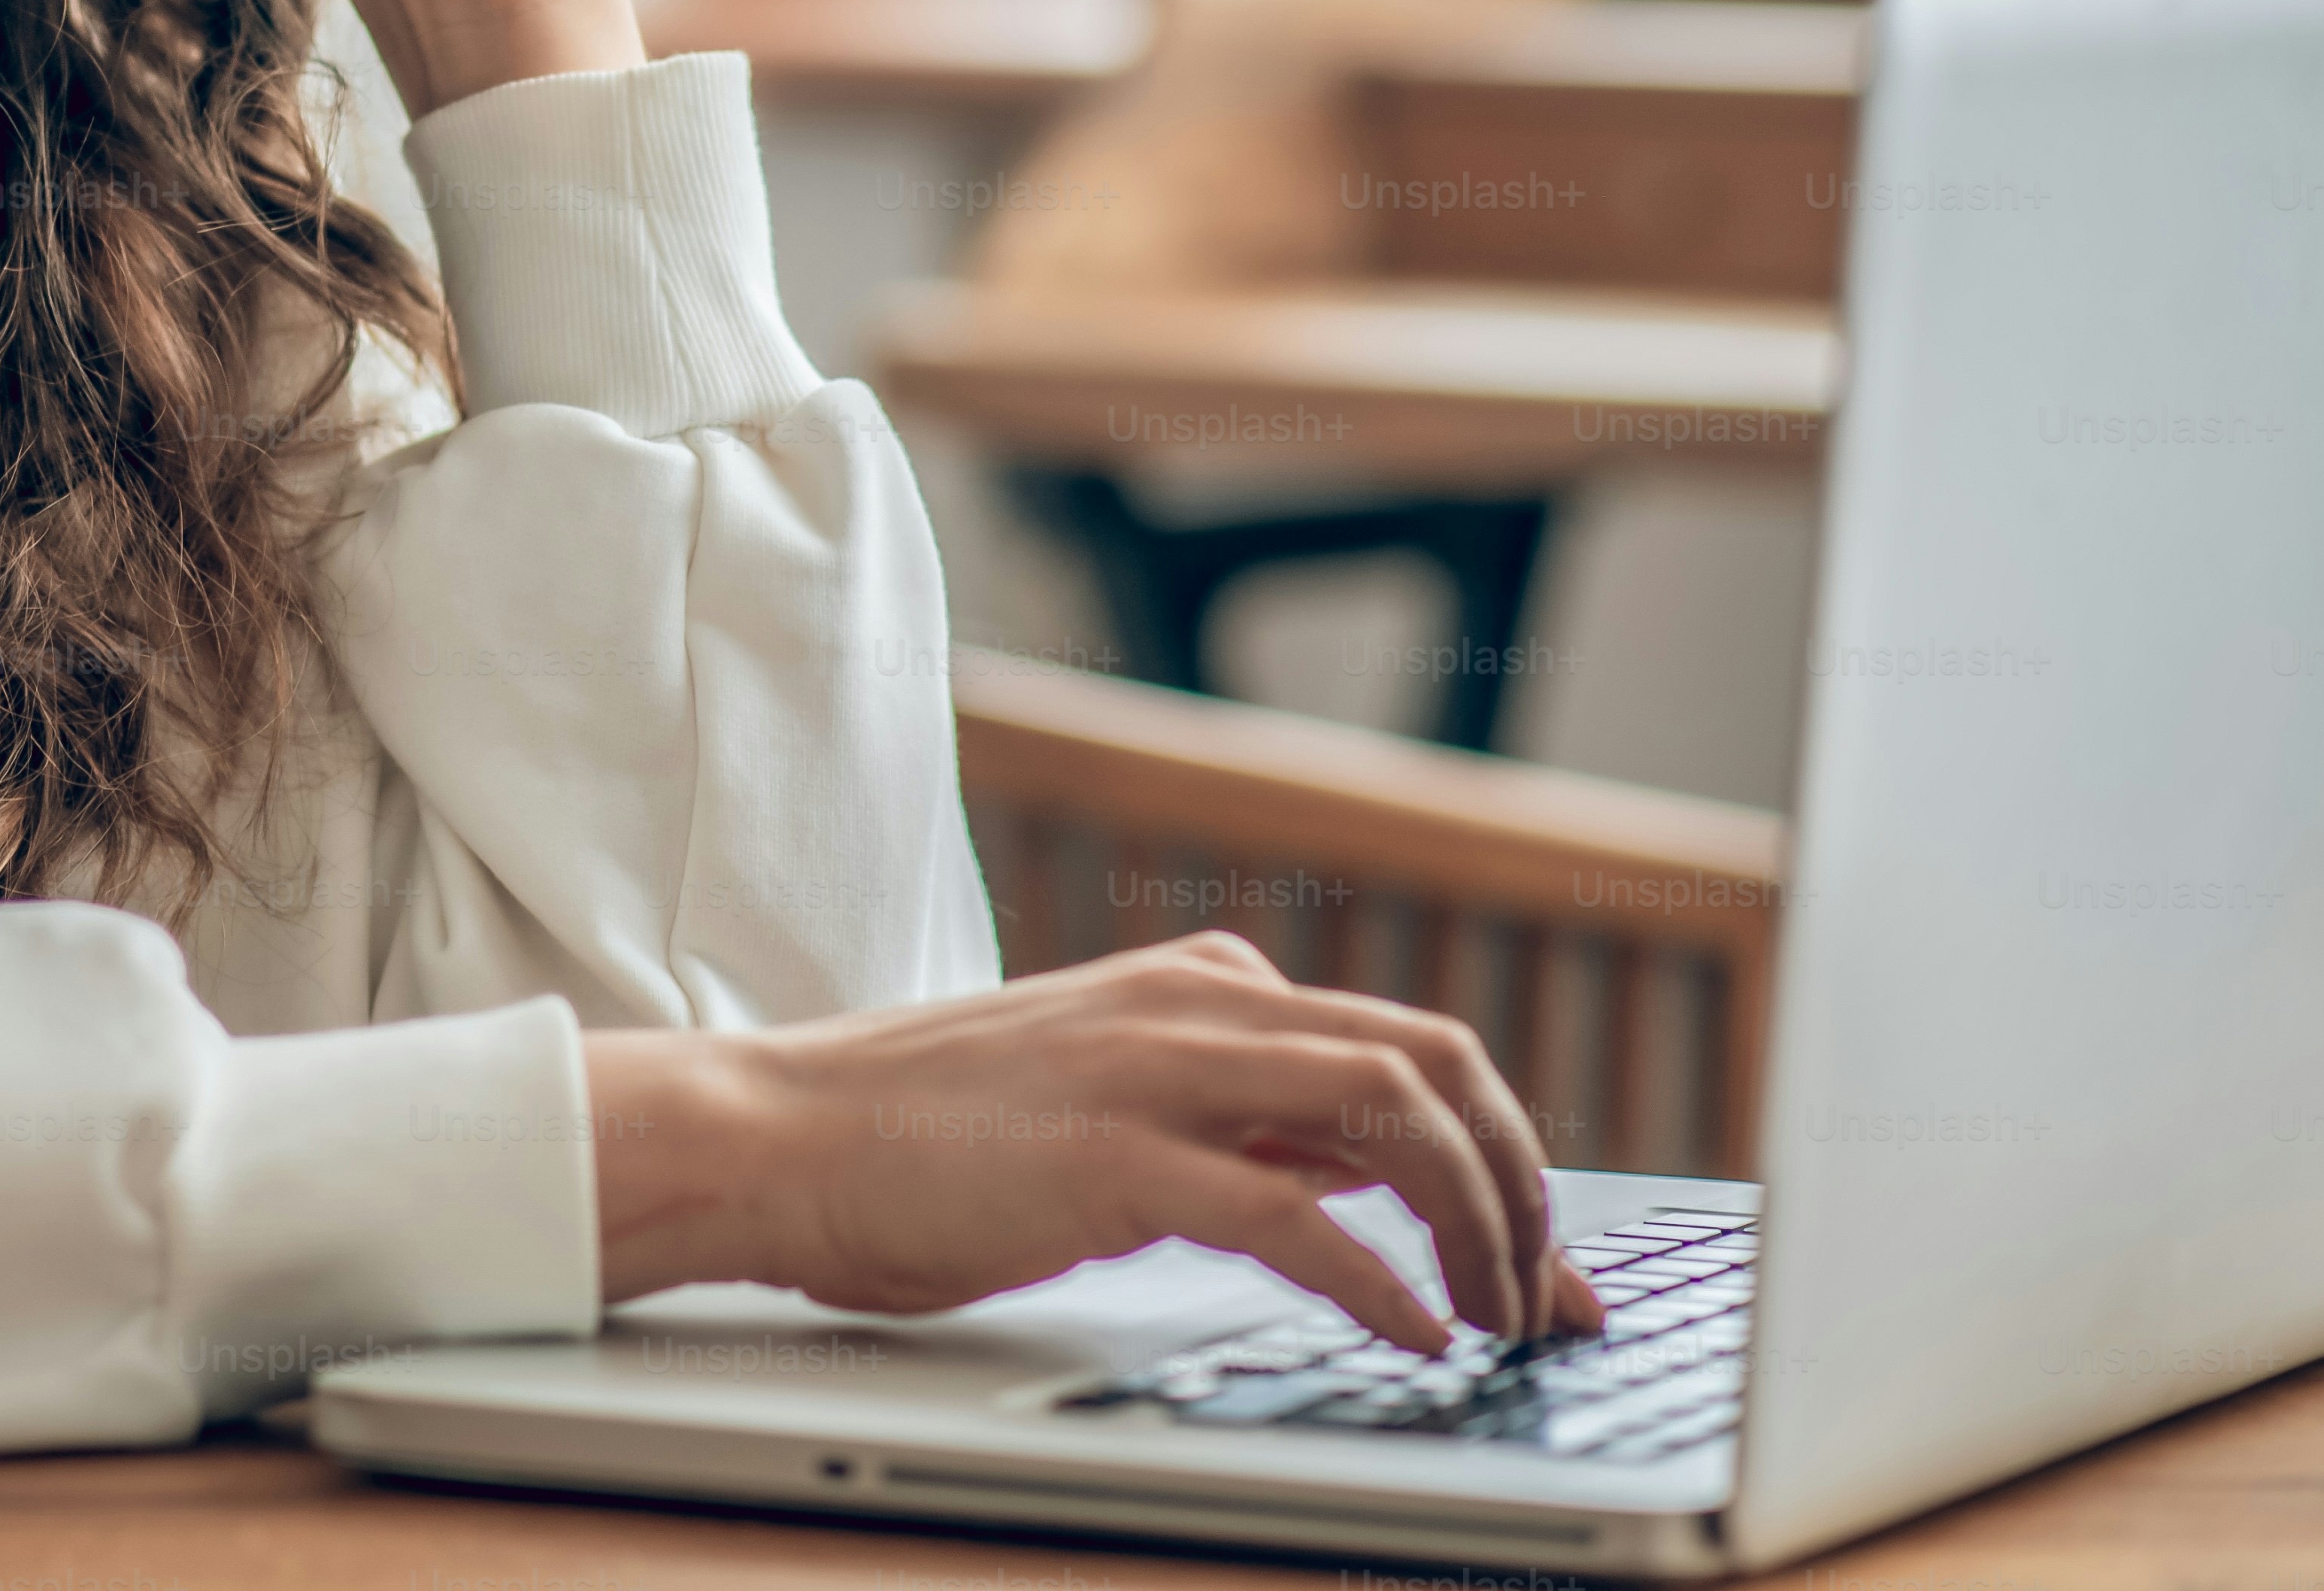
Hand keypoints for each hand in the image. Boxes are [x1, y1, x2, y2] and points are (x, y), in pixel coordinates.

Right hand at [582, 932, 1609, 1354]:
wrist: (772, 1132)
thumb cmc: (921, 1141)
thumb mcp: (1107, 1104)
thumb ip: (1228, 1121)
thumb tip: (1362, 1188)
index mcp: (1199, 989)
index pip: (1410, 1048)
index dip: (1507, 1154)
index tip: (1550, 1262)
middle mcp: (1192, 1007)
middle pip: (1432, 1063)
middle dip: (1523, 1185)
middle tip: (1551, 1300)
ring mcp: (1149, 1071)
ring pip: (1385, 1111)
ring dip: (1476, 1223)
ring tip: (1500, 1320)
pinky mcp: (1106, 1157)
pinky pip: (1286, 1211)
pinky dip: (1377, 1278)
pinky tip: (1416, 1334)